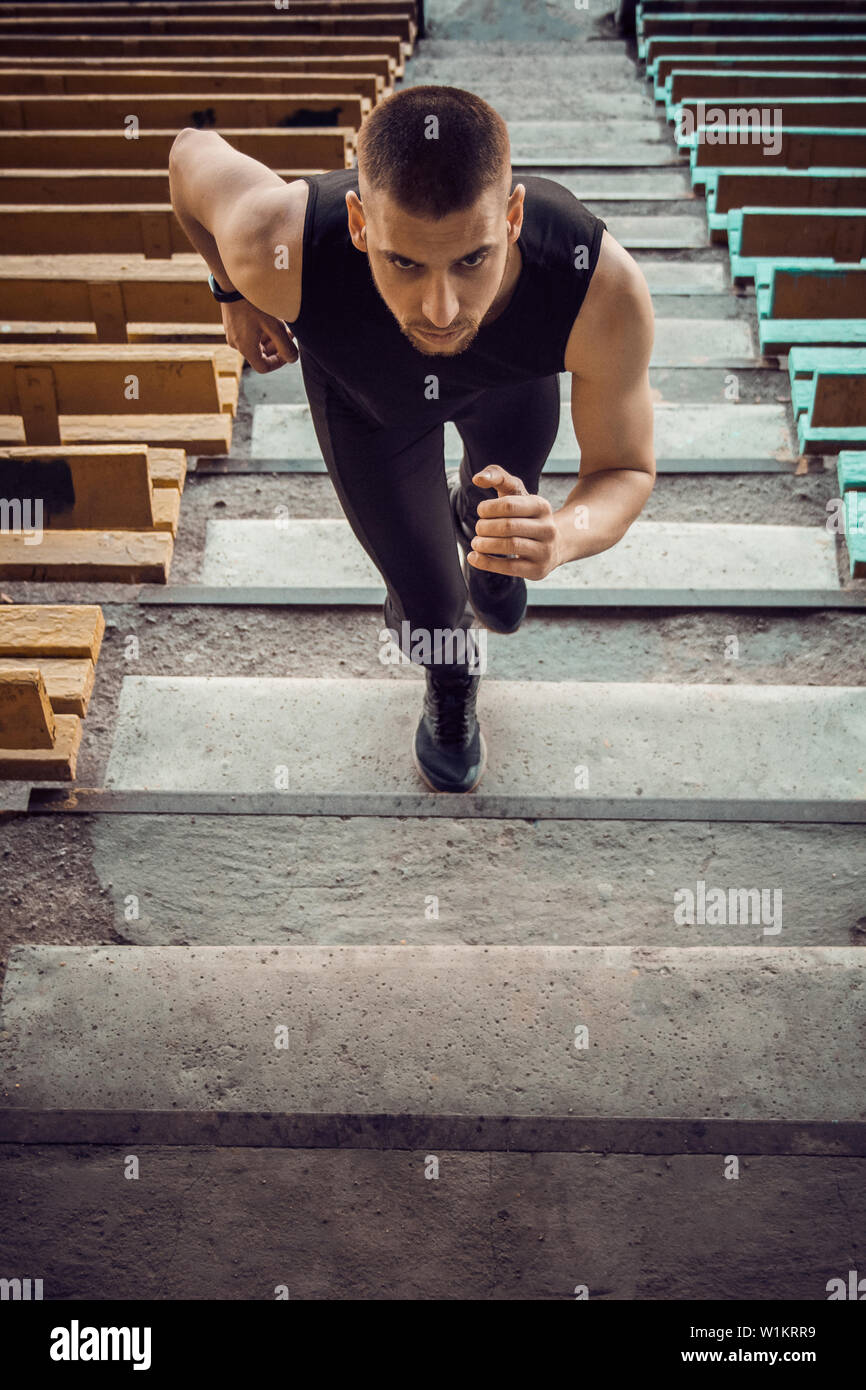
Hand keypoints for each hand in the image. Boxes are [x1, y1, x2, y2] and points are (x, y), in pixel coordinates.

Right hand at [220, 299, 297, 371]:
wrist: (233, 285)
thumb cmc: (253, 304)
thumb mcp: (274, 327)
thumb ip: (286, 346)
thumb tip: (293, 359)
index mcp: (245, 348)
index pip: (263, 368)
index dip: (278, 363)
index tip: (288, 352)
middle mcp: (236, 344)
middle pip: (260, 356)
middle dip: (276, 348)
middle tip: (288, 336)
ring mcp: (232, 335)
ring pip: (255, 344)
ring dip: (270, 339)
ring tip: (281, 325)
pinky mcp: (231, 325)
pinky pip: (248, 335)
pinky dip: (260, 332)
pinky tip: (268, 319)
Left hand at [466, 465, 561, 579]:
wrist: (554, 545)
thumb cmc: (527, 516)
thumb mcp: (517, 493)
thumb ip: (498, 476)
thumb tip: (477, 478)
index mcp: (542, 506)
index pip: (509, 505)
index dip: (488, 508)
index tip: (481, 511)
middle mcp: (548, 528)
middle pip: (508, 526)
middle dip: (485, 527)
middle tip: (478, 529)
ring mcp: (545, 550)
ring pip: (510, 546)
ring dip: (485, 544)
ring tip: (476, 543)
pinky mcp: (537, 570)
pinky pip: (509, 567)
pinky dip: (487, 563)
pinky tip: (475, 558)